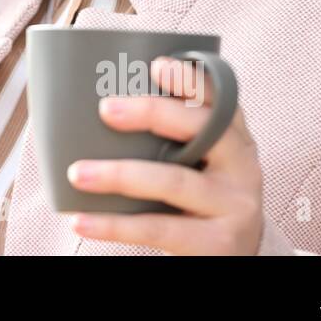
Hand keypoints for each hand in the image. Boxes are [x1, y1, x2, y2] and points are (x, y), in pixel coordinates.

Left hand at [64, 55, 265, 254]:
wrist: (233, 254)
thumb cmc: (198, 195)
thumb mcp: (198, 161)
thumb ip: (168, 135)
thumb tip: (97, 109)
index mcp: (235, 137)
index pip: (220, 98)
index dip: (191, 80)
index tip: (157, 65)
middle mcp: (242, 166)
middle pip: (202, 130)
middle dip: (152, 113)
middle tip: (106, 109)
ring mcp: (234, 206)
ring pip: (174, 181)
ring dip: (120, 174)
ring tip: (78, 173)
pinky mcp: (218, 243)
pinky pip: (158, 229)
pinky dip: (114, 225)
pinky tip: (81, 220)